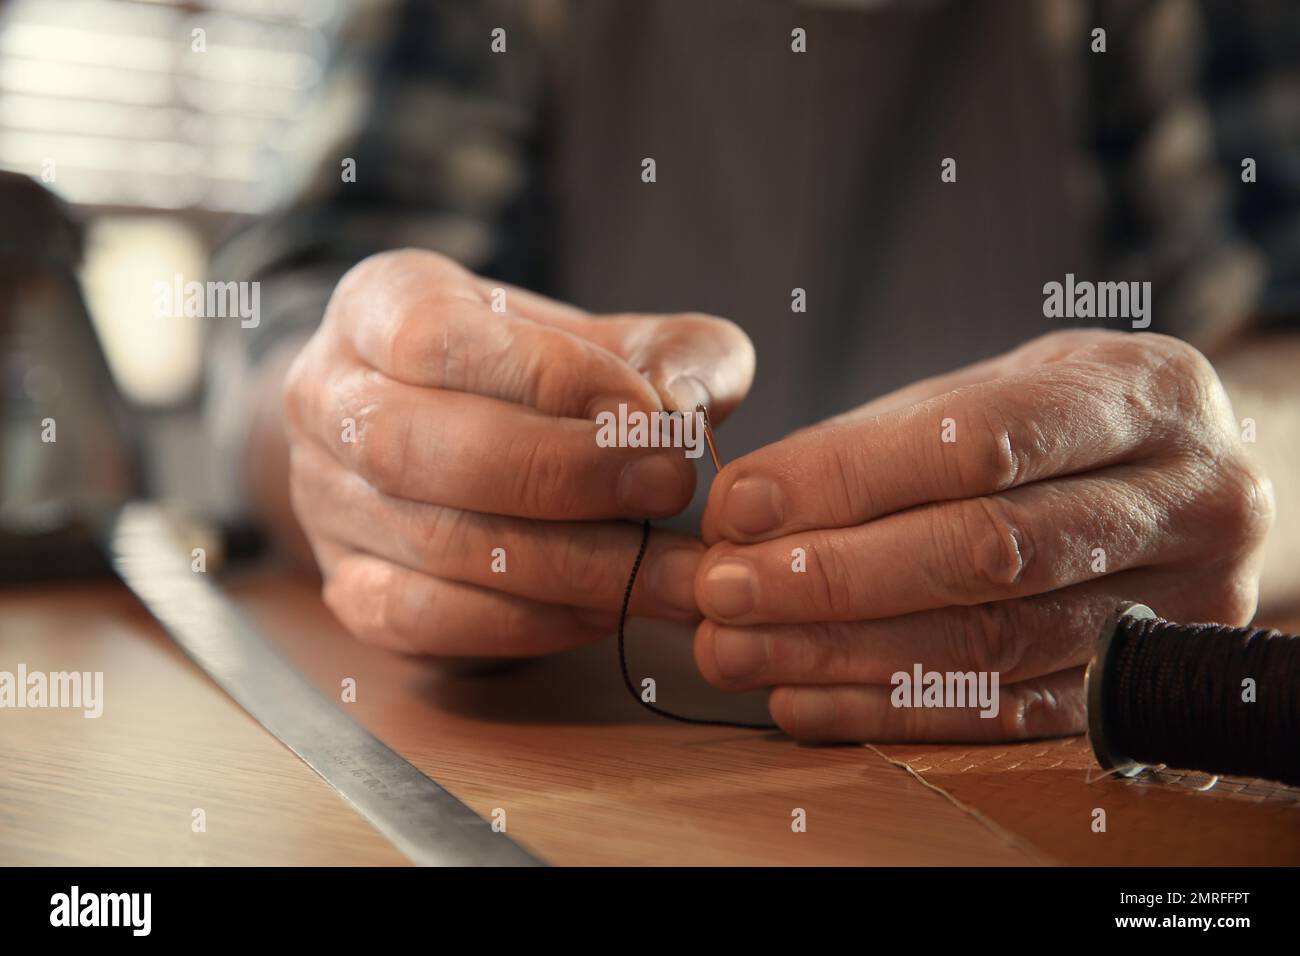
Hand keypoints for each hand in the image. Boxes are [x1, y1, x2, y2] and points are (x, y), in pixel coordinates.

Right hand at [284, 249, 752, 655]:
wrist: (448, 435)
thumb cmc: (535, 379)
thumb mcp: (607, 339)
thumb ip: (672, 354)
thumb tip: (688, 407)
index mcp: (379, 305)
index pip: (438, 338)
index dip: (550, 378)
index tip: (652, 415)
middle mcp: (328, 399)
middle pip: (419, 446)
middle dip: (561, 475)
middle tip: (668, 489)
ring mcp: (325, 500)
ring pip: (430, 540)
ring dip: (568, 565)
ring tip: (667, 570)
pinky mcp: (347, 586)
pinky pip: (423, 617)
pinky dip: (525, 622)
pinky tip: (603, 609)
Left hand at [694, 330, 1273, 740]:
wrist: (1173, 480)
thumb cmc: (1050, 422)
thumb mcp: (981, 390)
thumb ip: (873, 444)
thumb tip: (746, 510)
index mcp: (1147, 397)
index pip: (980, 442)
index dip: (846, 478)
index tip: (739, 506)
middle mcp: (1191, 503)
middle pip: (989, 552)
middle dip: (835, 576)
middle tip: (724, 589)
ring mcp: (1181, 604)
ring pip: (992, 642)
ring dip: (844, 652)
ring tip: (739, 649)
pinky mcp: (1139, 684)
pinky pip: (1005, 715)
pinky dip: (890, 711)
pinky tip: (803, 700)